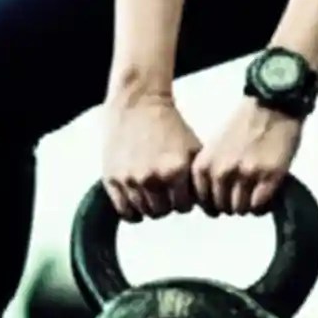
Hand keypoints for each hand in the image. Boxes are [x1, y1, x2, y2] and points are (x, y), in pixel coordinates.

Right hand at [102, 94, 202, 221]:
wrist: (137, 104)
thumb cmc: (169, 126)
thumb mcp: (192, 149)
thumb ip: (198, 178)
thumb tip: (205, 204)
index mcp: (175, 170)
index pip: (184, 207)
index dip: (184, 200)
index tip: (181, 190)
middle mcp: (152, 178)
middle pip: (164, 211)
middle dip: (167, 203)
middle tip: (165, 190)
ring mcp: (130, 180)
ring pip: (144, 213)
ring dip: (150, 205)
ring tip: (152, 191)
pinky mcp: (112, 179)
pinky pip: (124, 211)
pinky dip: (132, 211)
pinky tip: (138, 200)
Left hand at [192, 97, 301, 215]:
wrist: (271, 105)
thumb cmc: (243, 125)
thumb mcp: (215, 147)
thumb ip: (211, 171)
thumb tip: (215, 199)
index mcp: (204, 166)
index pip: (204, 202)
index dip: (216, 202)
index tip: (227, 196)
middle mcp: (221, 173)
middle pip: (223, 209)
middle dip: (234, 203)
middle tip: (245, 192)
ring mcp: (245, 177)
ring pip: (242, 210)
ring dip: (249, 205)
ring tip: (257, 191)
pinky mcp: (268, 178)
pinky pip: (260, 207)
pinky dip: (263, 205)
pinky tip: (267, 193)